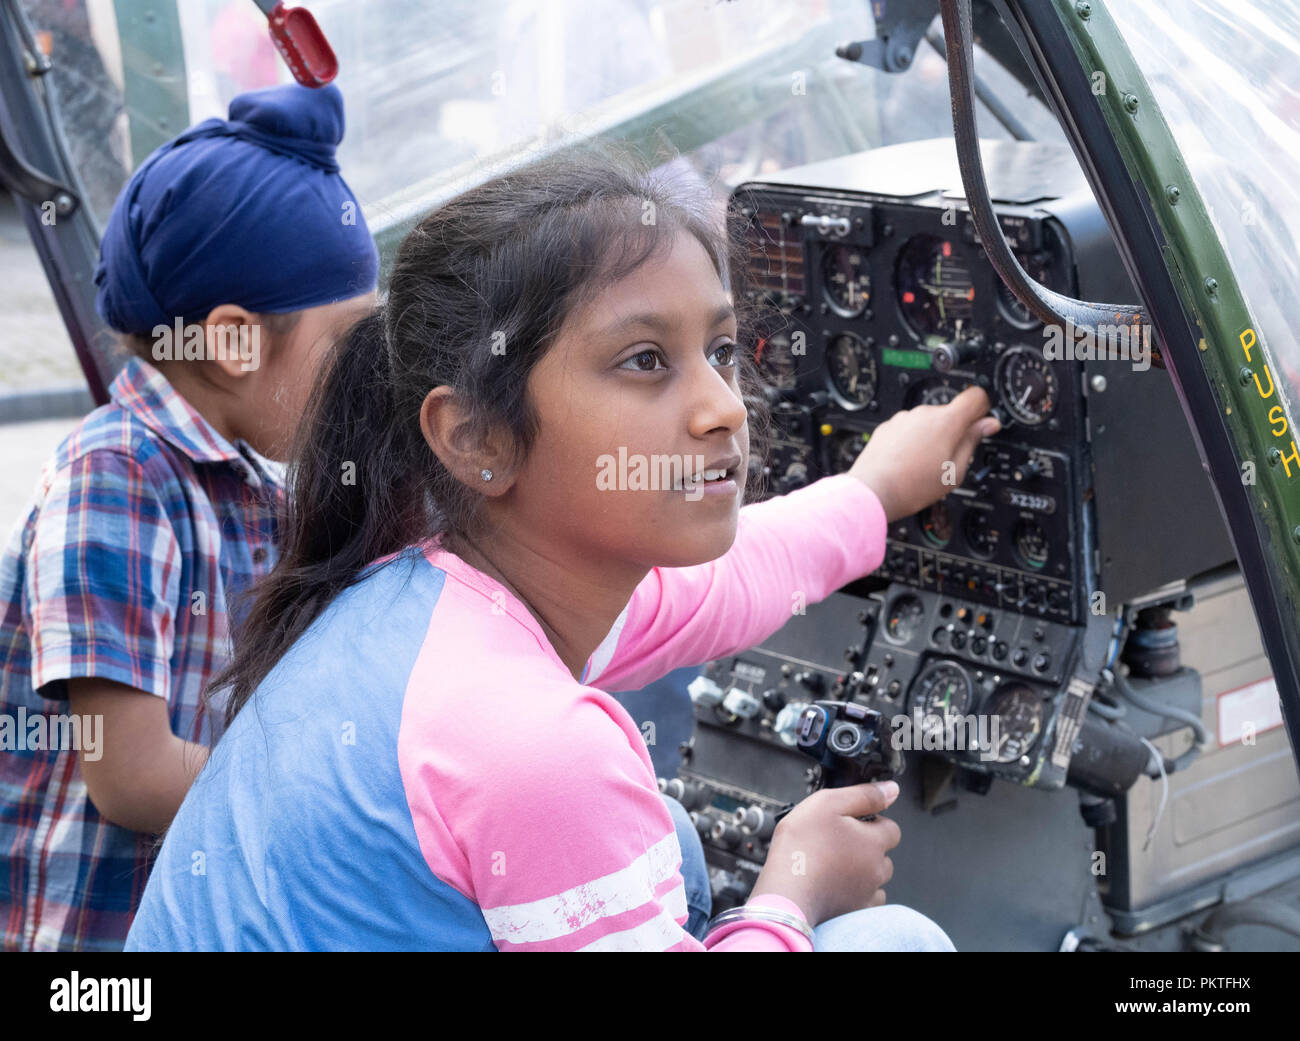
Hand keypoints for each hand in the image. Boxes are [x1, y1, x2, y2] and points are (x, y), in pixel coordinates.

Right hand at [748, 780, 901, 926]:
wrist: (786, 892)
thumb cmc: (802, 847)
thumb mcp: (828, 804)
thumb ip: (863, 795)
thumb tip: (891, 789)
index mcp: (873, 841)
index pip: (891, 828)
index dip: (873, 821)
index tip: (851, 822)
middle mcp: (876, 869)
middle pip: (883, 854)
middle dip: (867, 847)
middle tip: (837, 842)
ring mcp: (866, 893)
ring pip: (875, 878)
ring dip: (862, 870)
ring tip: (834, 864)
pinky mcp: (854, 912)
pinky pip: (865, 901)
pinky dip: (855, 892)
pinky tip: (835, 884)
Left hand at [848, 385, 999, 521]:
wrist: (874, 490)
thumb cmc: (913, 486)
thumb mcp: (955, 470)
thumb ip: (972, 442)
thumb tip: (988, 424)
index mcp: (947, 421)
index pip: (975, 396)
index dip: (982, 408)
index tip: (981, 422)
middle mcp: (924, 413)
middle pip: (950, 412)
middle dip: (953, 431)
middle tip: (948, 457)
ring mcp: (904, 418)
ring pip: (928, 421)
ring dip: (931, 436)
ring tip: (924, 463)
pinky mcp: (889, 426)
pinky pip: (909, 428)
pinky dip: (912, 440)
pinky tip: (908, 460)